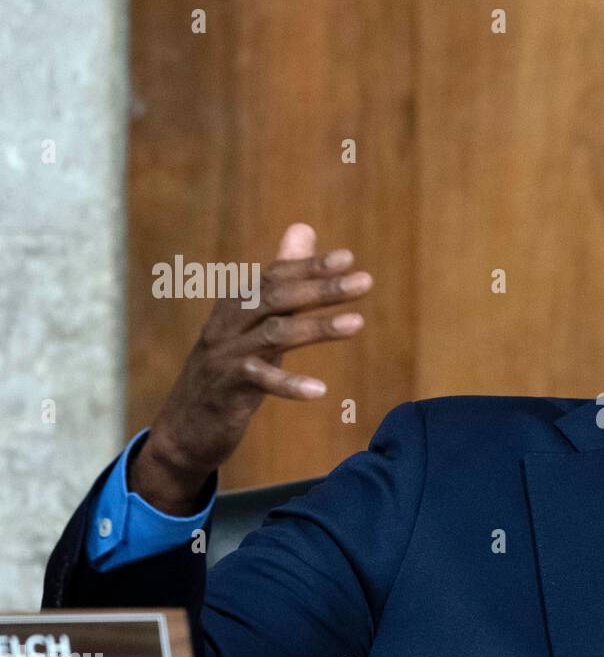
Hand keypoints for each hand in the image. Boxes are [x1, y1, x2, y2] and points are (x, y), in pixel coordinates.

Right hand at [130, 223, 371, 513]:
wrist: (184, 427)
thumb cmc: (229, 371)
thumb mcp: (256, 324)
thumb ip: (283, 282)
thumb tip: (303, 229)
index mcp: (236, 306)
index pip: (275, 277)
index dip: (310, 266)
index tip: (348, 258)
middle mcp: (227, 324)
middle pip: (277, 298)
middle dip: (322, 288)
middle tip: (365, 282)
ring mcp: (225, 356)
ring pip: (274, 333)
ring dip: (317, 327)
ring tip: (357, 324)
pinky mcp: (226, 389)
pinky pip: (260, 381)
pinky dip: (289, 383)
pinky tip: (319, 390)